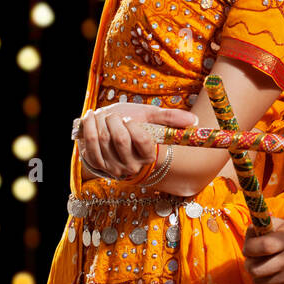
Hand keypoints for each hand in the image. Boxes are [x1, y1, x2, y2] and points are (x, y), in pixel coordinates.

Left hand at [77, 102, 197, 180]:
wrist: (109, 130)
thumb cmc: (132, 123)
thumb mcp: (151, 118)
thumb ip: (171, 118)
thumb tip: (195, 121)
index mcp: (148, 156)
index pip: (142, 140)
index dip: (133, 125)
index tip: (128, 118)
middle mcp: (131, 167)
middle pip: (119, 138)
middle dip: (115, 119)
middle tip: (114, 115)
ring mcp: (111, 167)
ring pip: (102, 139)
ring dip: (100, 122)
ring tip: (102, 116)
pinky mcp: (95, 164)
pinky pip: (89, 144)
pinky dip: (88, 127)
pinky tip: (91, 118)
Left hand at [242, 218, 283, 283]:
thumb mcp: (282, 226)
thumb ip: (263, 226)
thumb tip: (249, 236)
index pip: (263, 246)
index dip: (249, 248)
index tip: (248, 248)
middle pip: (256, 269)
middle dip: (249, 264)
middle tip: (253, 260)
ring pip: (259, 282)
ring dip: (257, 275)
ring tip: (265, 267)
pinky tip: (275, 275)